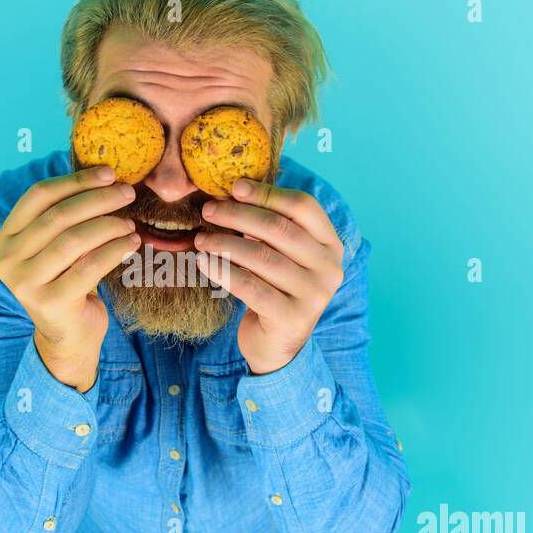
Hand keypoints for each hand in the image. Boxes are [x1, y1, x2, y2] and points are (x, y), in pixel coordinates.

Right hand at [0, 167, 140, 391]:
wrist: (68, 336)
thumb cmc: (68, 281)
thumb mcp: (58, 247)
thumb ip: (66, 217)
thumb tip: (105, 176)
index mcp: (6, 238)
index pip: (38, 196)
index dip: (75, 181)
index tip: (109, 173)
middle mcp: (8, 260)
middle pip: (58, 216)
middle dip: (98, 200)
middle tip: (128, 193)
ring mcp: (26, 283)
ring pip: (73, 241)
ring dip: (108, 226)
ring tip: (131, 223)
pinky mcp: (50, 303)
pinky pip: (88, 267)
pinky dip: (114, 251)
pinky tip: (132, 244)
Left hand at [194, 178, 344, 374]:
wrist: (276, 345)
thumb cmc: (274, 289)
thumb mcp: (282, 256)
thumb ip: (270, 227)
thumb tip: (233, 192)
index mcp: (331, 245)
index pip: (303, 206)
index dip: (267, 193)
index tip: (234, 187)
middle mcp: (329, 268)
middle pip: (279, 229)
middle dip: (238, 215)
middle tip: (209, 211)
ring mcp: (313, 295)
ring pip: (261, 257)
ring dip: (225, 243)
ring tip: (201, 238)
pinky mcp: (290, 318)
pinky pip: (249, 286)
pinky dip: (222, 271)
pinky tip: (203, 262)